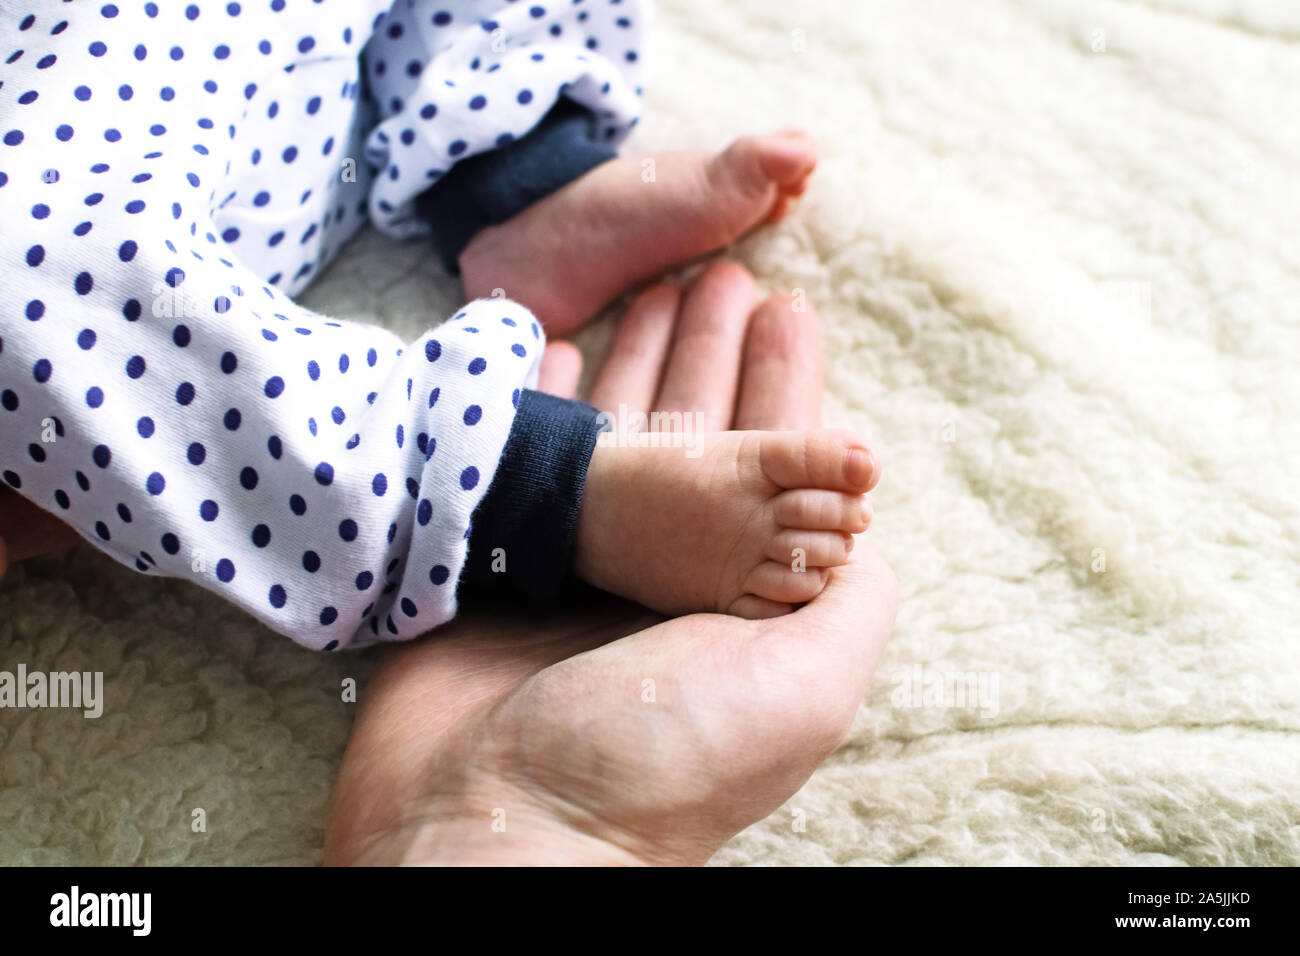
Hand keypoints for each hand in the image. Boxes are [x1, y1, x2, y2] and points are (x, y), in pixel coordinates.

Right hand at [324, 263, 897, 864]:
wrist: (486, 825)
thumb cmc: (656, 760)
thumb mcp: (800, 687)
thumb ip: (849, 603)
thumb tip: (862, 533)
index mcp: (734, 604)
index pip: (770, 470)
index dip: (782, 391)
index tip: (785, 313)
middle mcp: (659, 581)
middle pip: (690, 440)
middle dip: (704, 358)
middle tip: (714, 272)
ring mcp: (573, 571)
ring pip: (610, 441)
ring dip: (626, 366)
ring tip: (641, 287)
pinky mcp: (495, 564)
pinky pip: (522, 463)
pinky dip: (532, 408)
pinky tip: (541, 350)